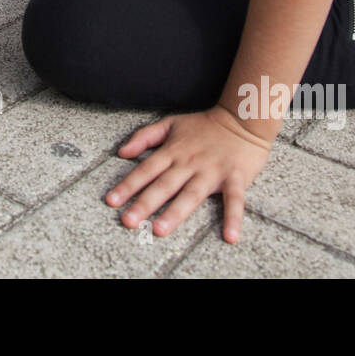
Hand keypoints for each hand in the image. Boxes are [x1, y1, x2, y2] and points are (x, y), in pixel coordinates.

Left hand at [106, 103, 273, 242]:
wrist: (243, 118)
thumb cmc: (204, 125)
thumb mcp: (170, 123)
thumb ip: (144, 136)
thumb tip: (121, 152)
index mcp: (173, 151)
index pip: (146, 170)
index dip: (128, 185)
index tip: (111, 201)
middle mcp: (189, 163)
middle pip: (164, 185)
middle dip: (145, 203)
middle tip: (128, 221)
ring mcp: (212, 171)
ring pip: (191, 194)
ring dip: (175, 213)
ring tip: (160, 230)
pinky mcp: (235, 178)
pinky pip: (235, 200)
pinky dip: (233, 218)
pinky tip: (230, 237)